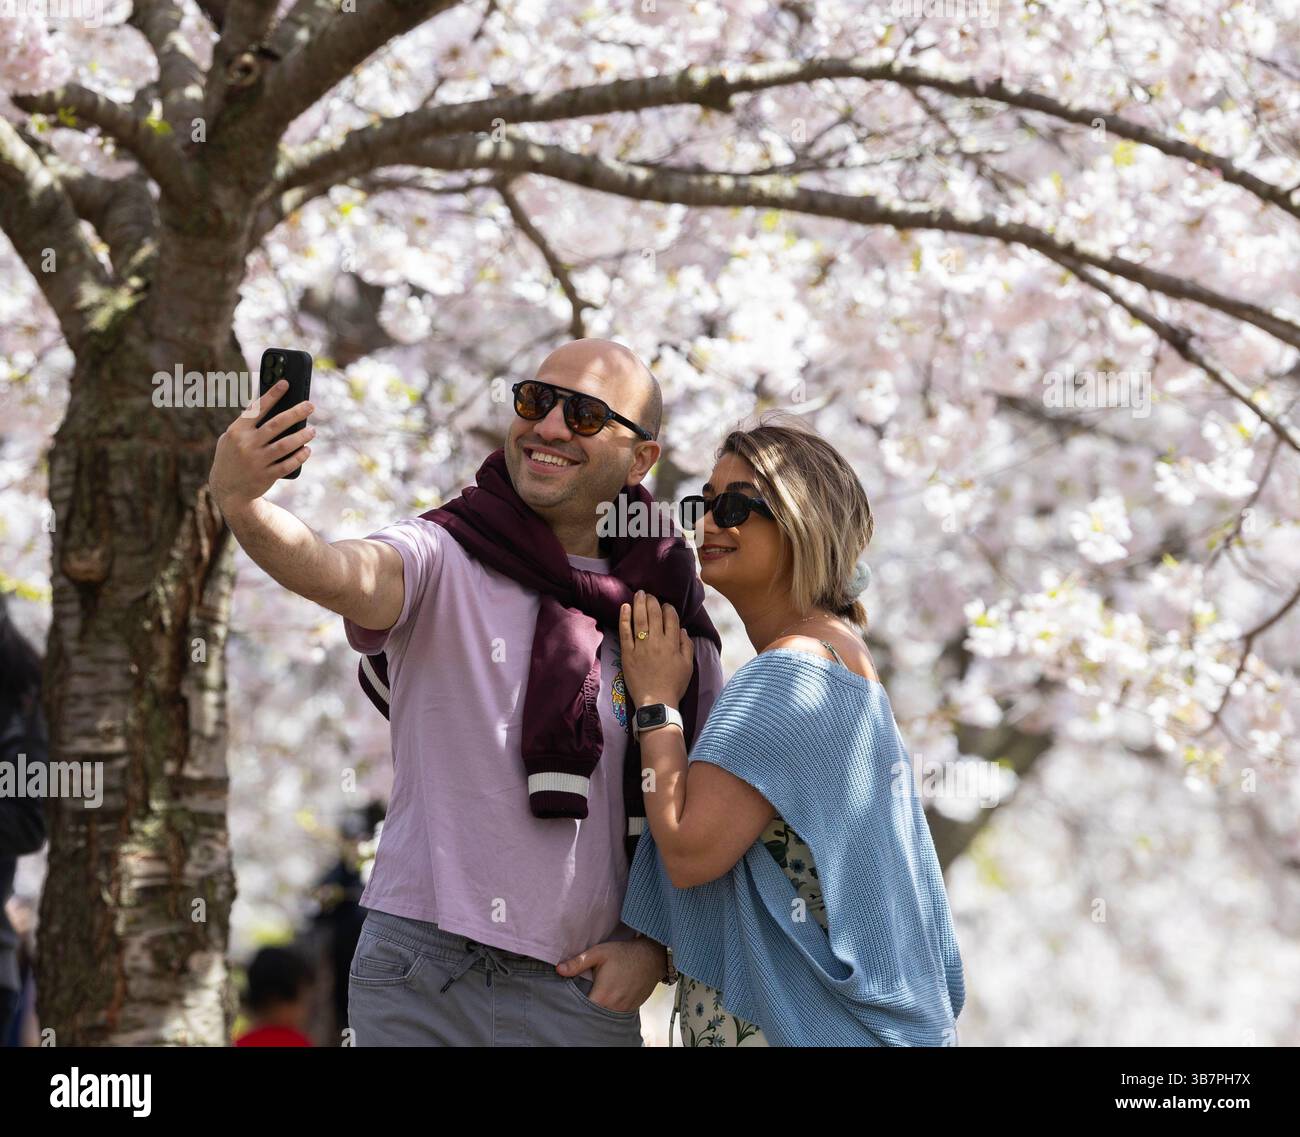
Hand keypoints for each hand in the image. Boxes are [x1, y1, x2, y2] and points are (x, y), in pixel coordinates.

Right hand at [209, 379, 314, 510]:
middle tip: (310, 405)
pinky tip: (307, 449)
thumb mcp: (231, 438)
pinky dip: (299, 456)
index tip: (286, 383)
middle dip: (295, 413)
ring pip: (285, 445)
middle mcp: (247, 445)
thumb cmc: (232, 457)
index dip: (272, 395)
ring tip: (312, 430)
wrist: (227, 489)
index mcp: (237, 431)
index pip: (257, 408)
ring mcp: (257, 461)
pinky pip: (288, 464)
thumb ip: (247, 424)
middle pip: (276, 425)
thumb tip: (271, 406)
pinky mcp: (266, 476)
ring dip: (302, 436)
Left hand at [555, 937, 665, 1012]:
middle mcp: (614, 1007)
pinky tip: (608, 1000)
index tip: (570, 1002)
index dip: (575, 1007)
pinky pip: (617, 1014)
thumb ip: (578, 963)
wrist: (651, 957)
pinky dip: (611, 1010)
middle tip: (581, 1001)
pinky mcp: (632, 1009)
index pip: (583, 1011)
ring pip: (606, 1016)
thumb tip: (559, 970)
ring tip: (595, 999)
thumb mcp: (599, 953)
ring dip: (599, 1010)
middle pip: (594, 1016)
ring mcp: (624, 1010)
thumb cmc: (624, 954)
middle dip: (586, 1010)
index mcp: (602, 996)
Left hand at [619, 590, 693, 708]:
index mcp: (672, 644)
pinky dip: (625, 618)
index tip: (666, 604)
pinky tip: (625, 606)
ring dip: (639, 603)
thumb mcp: (688, 666)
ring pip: (640, 619)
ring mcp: (641, 646)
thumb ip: (687, 646)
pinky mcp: (627, 653)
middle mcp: (657, 642)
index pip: (671, 619)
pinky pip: (625, 632)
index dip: (668, 608)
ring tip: (639, 593)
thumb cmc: (674, 685)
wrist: (657, 702)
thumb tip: (682, 629)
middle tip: (650, 594)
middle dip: (652, 601)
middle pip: (654, 615)